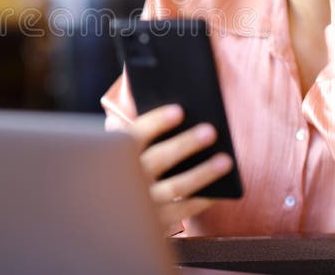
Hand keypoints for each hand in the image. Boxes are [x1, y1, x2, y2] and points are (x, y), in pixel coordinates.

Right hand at [126, 104, 233, 230]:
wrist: (109, 216)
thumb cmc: (122, 170)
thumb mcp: (118, 150)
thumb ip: (134, 131)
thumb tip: (170, 111)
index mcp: (115, 156)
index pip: (135, 134)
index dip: (156, 122)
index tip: (179, 111)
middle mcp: (127, 180)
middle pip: (158, 159)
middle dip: (185, 144)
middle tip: (210, 131)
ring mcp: (141, 204)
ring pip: (175, 187)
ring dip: (203, 173)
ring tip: (225, 160)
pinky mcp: (155, 223)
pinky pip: (183, 211)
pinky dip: (201, 200)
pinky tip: (219, 189)